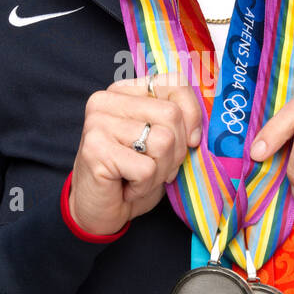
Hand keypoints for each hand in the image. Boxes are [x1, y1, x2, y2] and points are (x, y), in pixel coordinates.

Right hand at [68, 73, 202, 236]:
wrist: (98, 210)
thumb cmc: (132, 176)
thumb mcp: (163, 142)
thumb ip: (179, 123)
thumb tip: (197, 131)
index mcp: (124, 91)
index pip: (175, 82)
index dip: (193, 115)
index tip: (189, 141)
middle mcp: (106, 100)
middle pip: (172, 115)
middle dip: (176, 151)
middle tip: (155, 167)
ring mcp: (98, 123)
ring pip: (163, 142)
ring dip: (160, 171)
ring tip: (139, 177)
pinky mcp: (95, 149)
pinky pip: (147, 169)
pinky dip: (145, 186)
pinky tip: (127, 188)